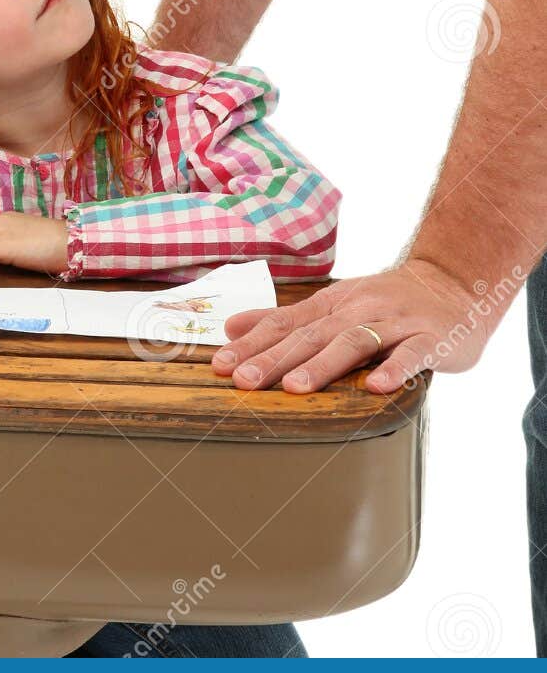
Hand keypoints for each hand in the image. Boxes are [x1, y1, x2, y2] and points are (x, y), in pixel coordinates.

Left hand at [210, 258, 490, 393]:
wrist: (452, 283)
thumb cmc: (385, 303)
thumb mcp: (332, 304)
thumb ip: (284, 319)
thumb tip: (231, 328)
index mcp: (332, 304)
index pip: (285, 324)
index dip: (252, 345)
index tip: (220, 365)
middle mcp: (358, 309)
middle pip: (312, 335)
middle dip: (276, 359)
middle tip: (245, 381)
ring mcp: (395, 322)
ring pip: (354, 342)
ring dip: (323, 365)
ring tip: (295, 388)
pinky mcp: (431, 338)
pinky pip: (411, 354)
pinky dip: (393, 369)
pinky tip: (375, 388)